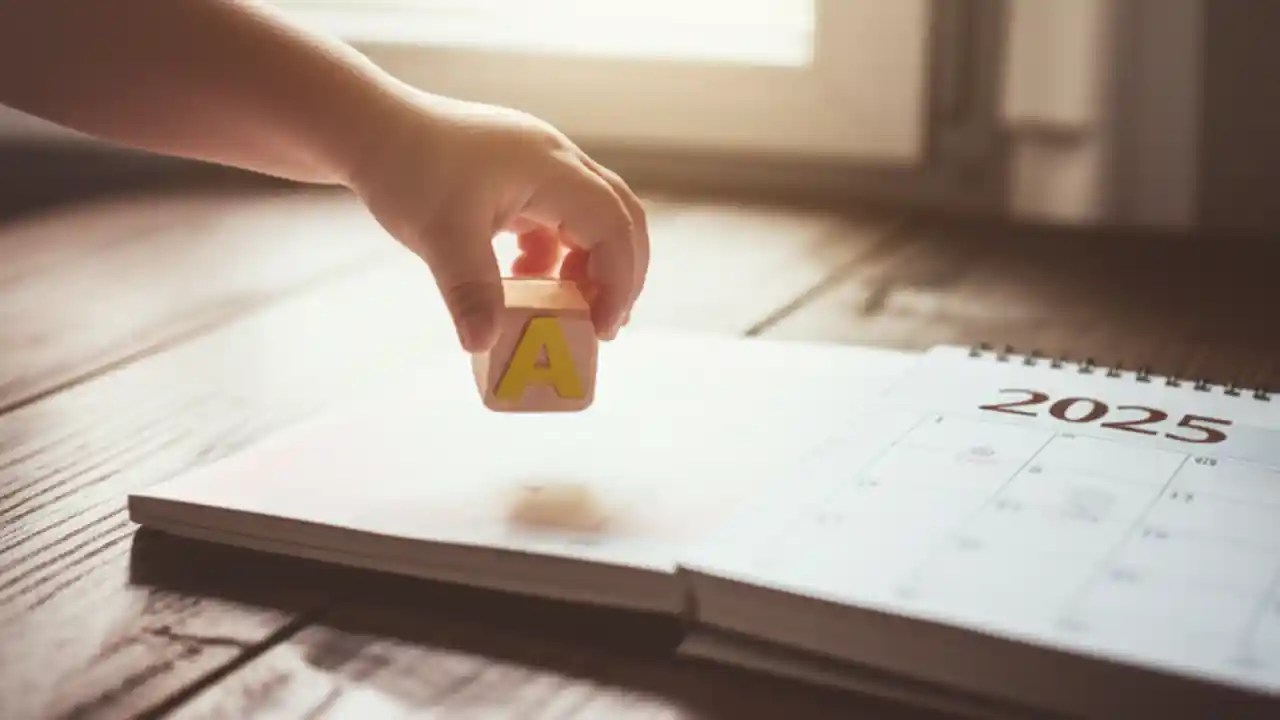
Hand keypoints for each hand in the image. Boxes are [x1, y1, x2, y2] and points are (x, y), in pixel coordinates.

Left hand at [345, 88, 648, 351]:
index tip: (603, 328)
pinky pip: (557, 217)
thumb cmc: (407, 169)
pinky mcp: (517, 173)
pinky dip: (553, 254)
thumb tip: (484, 344)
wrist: (368, 126)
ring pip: (591, 216)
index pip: (614, 225)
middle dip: (621, 272)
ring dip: (587, 264)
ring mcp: (538, 164)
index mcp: (552, 169)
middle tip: (606, 323)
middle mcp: (556, 161)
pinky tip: (523, 280)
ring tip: (567, 308)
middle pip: (620, 216)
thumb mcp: (439, 236)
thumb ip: (470, 292)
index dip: (619, 279)